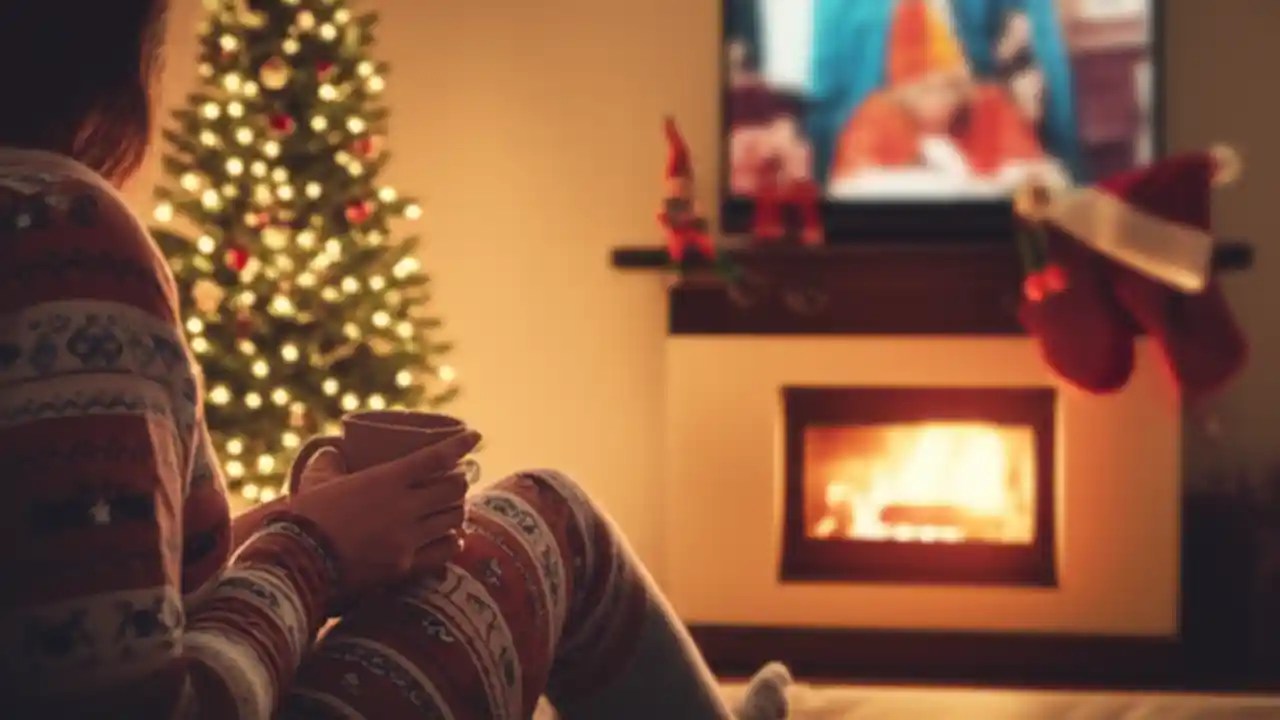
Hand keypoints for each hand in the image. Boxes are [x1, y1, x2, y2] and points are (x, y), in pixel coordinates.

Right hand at [287, 430, 480, 603]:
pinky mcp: (404, 566)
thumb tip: (331, 450)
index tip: (475, 437)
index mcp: (385, 479)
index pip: (436, 457)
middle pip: (454, 489)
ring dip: (457, 510)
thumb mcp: (317, 483)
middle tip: (456, 480)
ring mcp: (407, 538)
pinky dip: (452, 541)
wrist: (296, 562)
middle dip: (460, 482)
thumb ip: (329, 464)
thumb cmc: (303, 518)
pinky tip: (451, 538)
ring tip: (452, 508)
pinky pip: (444, 551)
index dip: (460, 445)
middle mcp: (403, 506)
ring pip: (453, 519)